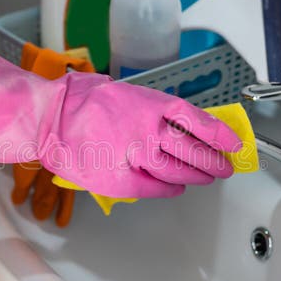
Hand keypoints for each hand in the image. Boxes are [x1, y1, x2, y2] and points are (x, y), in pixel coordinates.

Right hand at [0, 38, 240, 198]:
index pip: (198, 121)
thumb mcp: (122, 91)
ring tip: (206, 177)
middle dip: (214, 161)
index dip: (220, 133)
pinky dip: (170, 189)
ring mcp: (136, 157)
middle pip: (194, 151)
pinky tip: (176, 187)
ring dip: (197, 176)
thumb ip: (149, 107)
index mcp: (151, 105)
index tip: (233, 142)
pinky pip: (155, 189)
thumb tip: (173, 120)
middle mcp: (149, 131)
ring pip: (179, 173)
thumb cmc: (79, 100)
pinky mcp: (120, 180)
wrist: (47, 118)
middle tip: (224, 166)